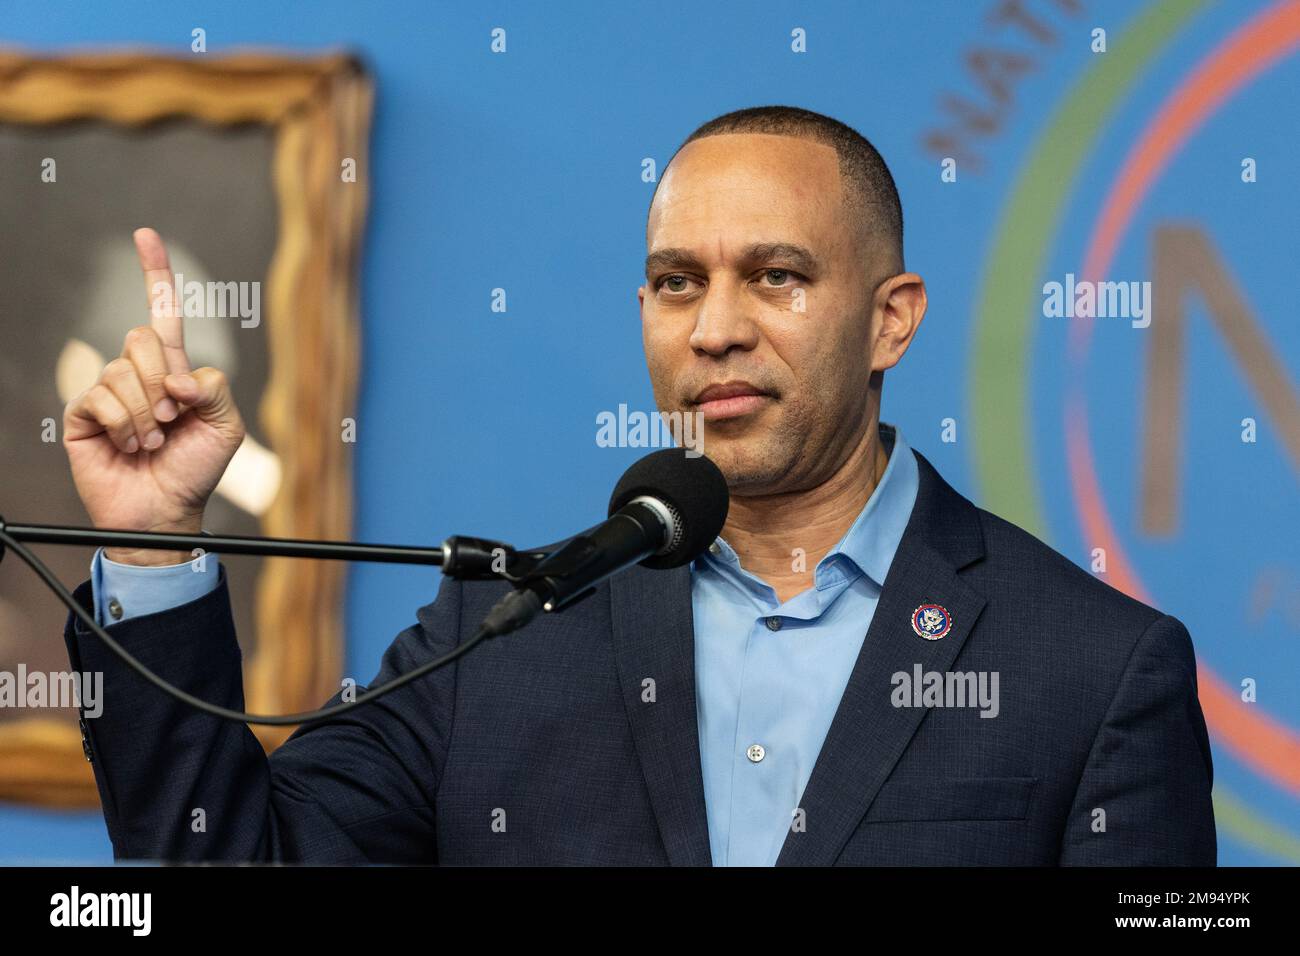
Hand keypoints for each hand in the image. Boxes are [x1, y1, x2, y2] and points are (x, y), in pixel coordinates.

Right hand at [63, 228, 245, 565]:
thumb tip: (177, 377)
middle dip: (164, 380)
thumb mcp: (227, 426)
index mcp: (173, 370)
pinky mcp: (83, 414)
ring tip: (152, 442)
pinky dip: (125, 425)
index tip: (146, 235)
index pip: (162, 313)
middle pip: (142, 338)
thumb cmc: (197, 469)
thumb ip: (214, 387)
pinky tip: (130, 445)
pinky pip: (102, 397)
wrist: (167, 510)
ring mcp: (108, 392)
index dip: (155, 274)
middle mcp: (137, 374)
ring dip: (147, 413)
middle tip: (172, 419)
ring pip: (123, 371)